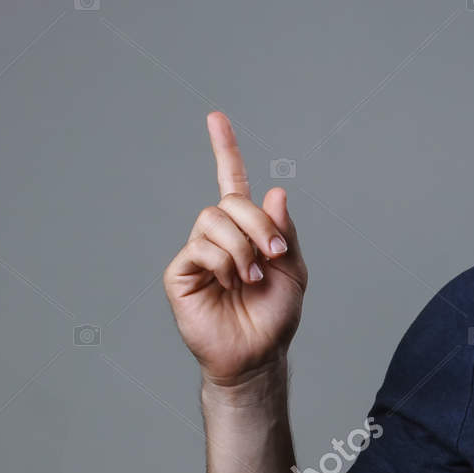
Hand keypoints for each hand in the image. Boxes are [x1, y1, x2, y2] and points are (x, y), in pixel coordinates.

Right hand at [163, 111, 307, 385]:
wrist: (257, 354)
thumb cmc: (274, 315)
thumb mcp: (293, 268)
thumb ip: (283, 230)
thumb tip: (274, 191)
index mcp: (245, 230)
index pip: (232, 182)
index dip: (225, 149)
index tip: (216, 118)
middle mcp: (218, 235)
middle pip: (230, 201)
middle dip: (259, 225)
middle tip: (274, 255)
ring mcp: (197, 252)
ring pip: (214, 220)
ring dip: (243, 248)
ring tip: (251, 278)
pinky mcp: (180, 272)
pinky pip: (201, 247)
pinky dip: (224, 263)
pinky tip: (231, 284)